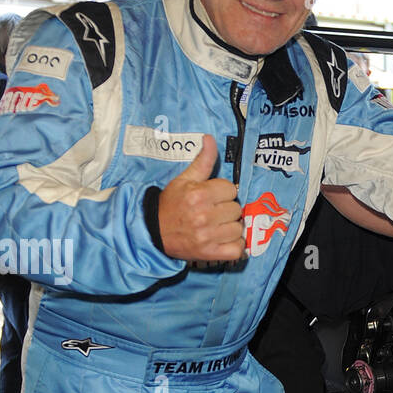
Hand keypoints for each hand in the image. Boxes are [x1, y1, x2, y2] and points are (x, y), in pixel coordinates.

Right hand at [157, 135, 243, 261]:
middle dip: (226, 209)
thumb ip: (202, 161)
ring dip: (230, 227)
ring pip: (238, 228)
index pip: (230, 189)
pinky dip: (234, 246)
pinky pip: (237, 249)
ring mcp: (208, 236)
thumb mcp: (184, 179)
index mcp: (198, 195)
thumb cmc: (171, 204)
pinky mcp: (210, 253)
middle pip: (236, 209)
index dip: (223, 192)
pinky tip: (223, 239)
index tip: (212, 196)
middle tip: (213, 211)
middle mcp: (204, 216)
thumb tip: (210, 139)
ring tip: (216, 226)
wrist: (154, 231)